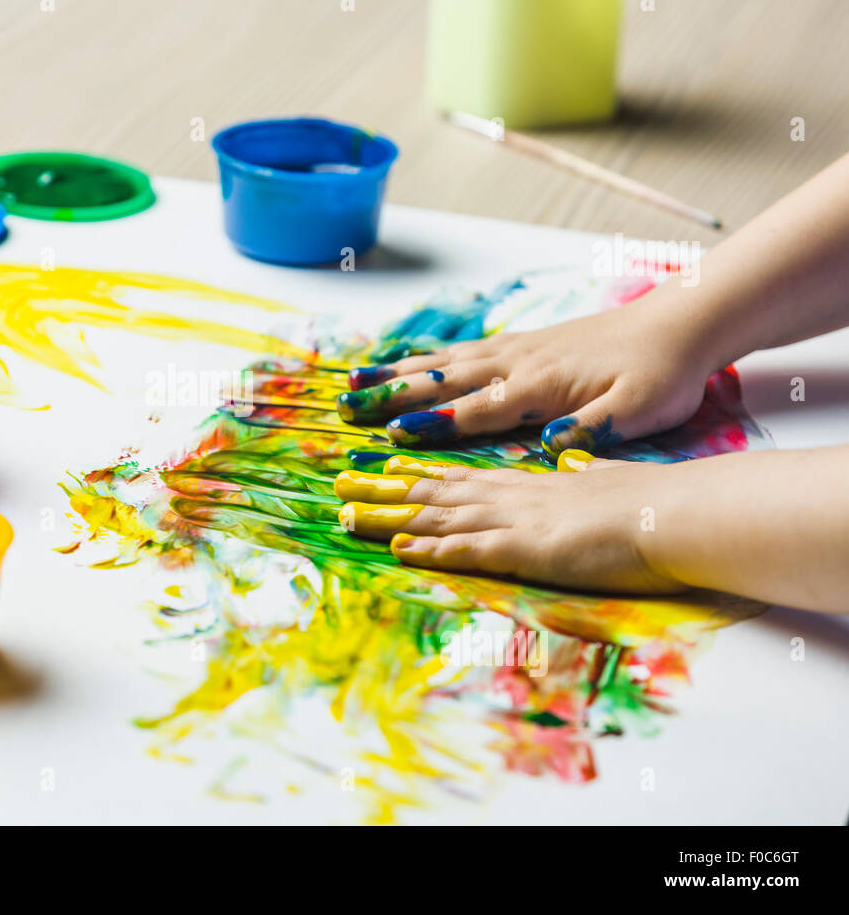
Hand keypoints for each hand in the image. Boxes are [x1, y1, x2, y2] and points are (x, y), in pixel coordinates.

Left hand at [335, 453, 684, 594]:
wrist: (679, 510)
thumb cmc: (652, 503)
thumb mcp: (604, 483)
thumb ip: (579, 478)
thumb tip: (570, 469)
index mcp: (531, 484)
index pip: (463, 478)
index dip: (420, 475)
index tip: (385, 468)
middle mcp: (514, 496)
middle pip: (435, 492)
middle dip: (384, 490)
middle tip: (340, 485)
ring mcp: (516, 520)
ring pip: (437, 517)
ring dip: (389, 517)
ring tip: (346, 515)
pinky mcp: (526, 548)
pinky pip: (467, 549)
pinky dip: (430, 549)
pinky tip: (398, 550)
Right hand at [338, 294, 716, 458]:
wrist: (682, 323)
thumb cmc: (662, 376)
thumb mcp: (639, 412)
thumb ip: (592, 428)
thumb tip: (549, 446)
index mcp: (541, 387)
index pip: (477, 409)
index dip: (434, 424)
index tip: (392, 435)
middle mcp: (519, 364)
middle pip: (443, 380)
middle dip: (393, 394)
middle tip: (347, 403)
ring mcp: (518, 349)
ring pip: (445, 361)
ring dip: (398, 372)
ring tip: (356, 377)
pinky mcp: (525, 343)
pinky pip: (462, 348)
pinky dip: (426, 354)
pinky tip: (408, 358)